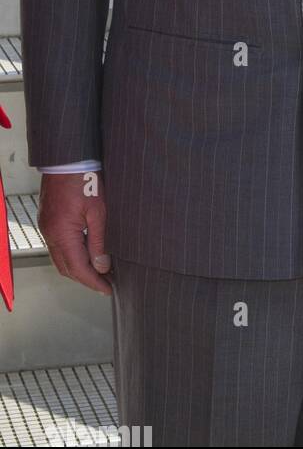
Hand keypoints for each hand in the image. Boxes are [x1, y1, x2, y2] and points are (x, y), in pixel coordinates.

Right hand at [38, 171, 111, 295]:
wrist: (67, 159)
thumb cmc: (85, 180)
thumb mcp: (98, 211)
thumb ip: (99, 241)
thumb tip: (102, 266)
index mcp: (62, 234)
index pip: (78, 268)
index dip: (93, 282)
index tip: (108, 289)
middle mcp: (50, 235)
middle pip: (66, 268)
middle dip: (86, 279)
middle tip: (106, 283)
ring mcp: (47, 228)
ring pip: (60, 259)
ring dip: (78, 268)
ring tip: (99, 271)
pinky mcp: (48, 221)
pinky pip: (57, 247)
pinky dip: (71, 255)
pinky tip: (86, 254)